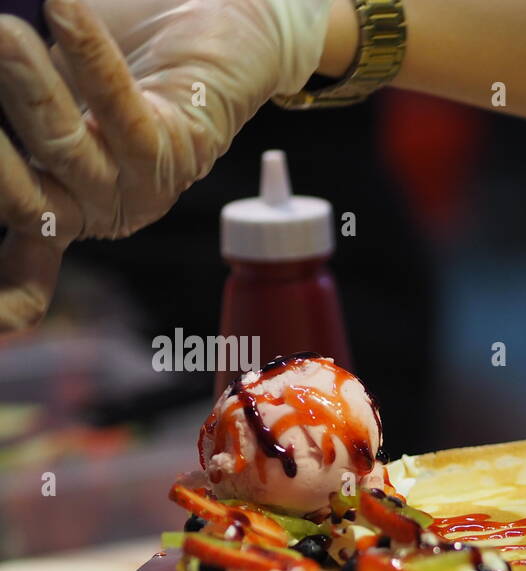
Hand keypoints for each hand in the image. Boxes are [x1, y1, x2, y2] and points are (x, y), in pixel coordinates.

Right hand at [0, 0, 332, 327]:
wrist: (210, 25)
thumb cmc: (110, 46)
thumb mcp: (40, 73)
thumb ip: (6, 88)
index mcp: (52, 203)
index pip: (18, 263)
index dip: (8, 293)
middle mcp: (94, 208)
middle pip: (21, 198)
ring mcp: (138, 186)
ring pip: (65, 147)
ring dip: (28, 87)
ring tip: (2, 32)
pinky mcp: (177, 149)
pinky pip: (122, 109)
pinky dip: (89, 60)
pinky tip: (62, 11)